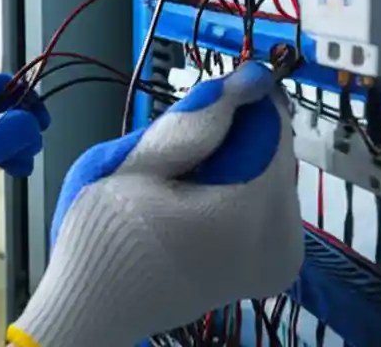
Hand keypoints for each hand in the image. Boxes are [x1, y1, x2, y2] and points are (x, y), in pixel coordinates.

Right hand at [8, 62, 302, 346]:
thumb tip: (252, 75)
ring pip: (272, 172)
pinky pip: (270, 202)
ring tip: (179, 187)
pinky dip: (240, 191)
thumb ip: (193, 120)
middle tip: (173, 159)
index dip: (232, 104)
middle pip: (273, 149)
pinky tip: (198, 206)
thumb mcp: (129, 163)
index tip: (191, 110)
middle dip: (230, 138)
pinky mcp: (277, 268)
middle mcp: (282, 240)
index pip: (268, 124)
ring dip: (233, 163)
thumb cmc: (100, 234)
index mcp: (246, 215)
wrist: (96, 305)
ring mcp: (284, 259)